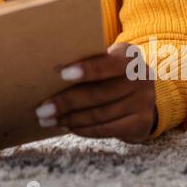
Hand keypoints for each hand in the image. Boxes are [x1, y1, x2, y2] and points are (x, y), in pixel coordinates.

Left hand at [34, 42, 157, 143]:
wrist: (141, 94)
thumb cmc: (110, 74)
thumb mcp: (106, 61)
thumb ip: (87, 63)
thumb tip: (49, 75)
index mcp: (129, 56)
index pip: (108, 64)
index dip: (86, 70)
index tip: (61, 75)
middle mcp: (141, 77)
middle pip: (99, 93)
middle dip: (67, 102)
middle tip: (42, 110)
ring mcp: (144, 102)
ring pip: (100, 114)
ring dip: (70, 119)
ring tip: (48, 120)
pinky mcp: (142, 123)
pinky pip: (107, 129)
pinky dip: (84, 130)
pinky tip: (68, 127)